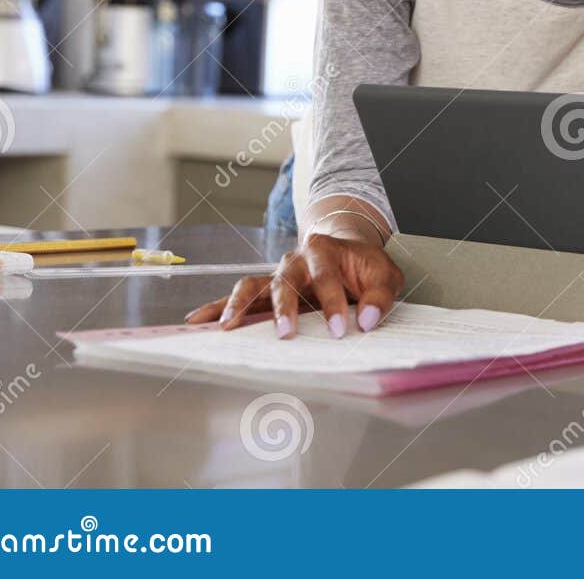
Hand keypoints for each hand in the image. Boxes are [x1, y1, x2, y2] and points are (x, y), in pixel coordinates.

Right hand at [184, 230, 403, 338]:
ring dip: (239, 306)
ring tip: (226, 327)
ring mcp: (277, 275)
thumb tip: (366, 320)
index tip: (340, 329)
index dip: (333, 304)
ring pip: (253, 286)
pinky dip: (218, 308)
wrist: (347, 252)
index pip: (327, 277)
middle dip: (286, 308)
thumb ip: (380, 296)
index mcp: (325, 251)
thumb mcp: (384, 275)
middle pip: (285, 281)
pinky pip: (239, 298)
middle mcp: (295, 261)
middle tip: (287, 333)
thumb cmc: (365, 267)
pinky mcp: (265, 291)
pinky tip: (198, 322)